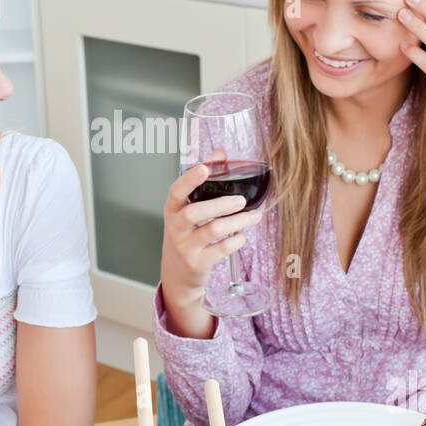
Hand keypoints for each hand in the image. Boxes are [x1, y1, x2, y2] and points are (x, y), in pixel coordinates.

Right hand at [160, 158, 263, 315]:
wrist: (177, 273)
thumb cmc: (185, 234)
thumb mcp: (187, 209)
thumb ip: (202, 181)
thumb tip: (220, 152)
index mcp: (172, 210)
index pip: (176, 191)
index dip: (190, 179)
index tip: (204, 167)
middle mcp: (175, 228)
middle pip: (194, 214)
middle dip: (220, 205)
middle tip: (241, 200)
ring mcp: (185, 247)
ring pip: (212, 231)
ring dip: (236, 222)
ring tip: (254, 216)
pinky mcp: (198, 263)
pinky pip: (220, 250)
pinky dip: (236, 241)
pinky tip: (242, 235)